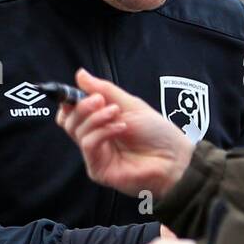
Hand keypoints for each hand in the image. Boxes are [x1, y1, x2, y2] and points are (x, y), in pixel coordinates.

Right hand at [55, 68, 192, 200]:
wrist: (174, 157)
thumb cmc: (157, 133)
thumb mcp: (130, 104)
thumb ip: (104, 90)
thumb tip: (80, 74)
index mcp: (99, 123)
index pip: (70, 112)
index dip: (70, 101)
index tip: (81, 91)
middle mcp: (95, 139)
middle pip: (68, 121)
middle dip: (82, 106)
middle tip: (100, 101)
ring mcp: (95, 155)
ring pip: (76, 131)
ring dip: (96, 117)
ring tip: (116, 113)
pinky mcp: (98, 169)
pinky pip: (88, 144)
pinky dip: (102, 131)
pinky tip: (120, 127)